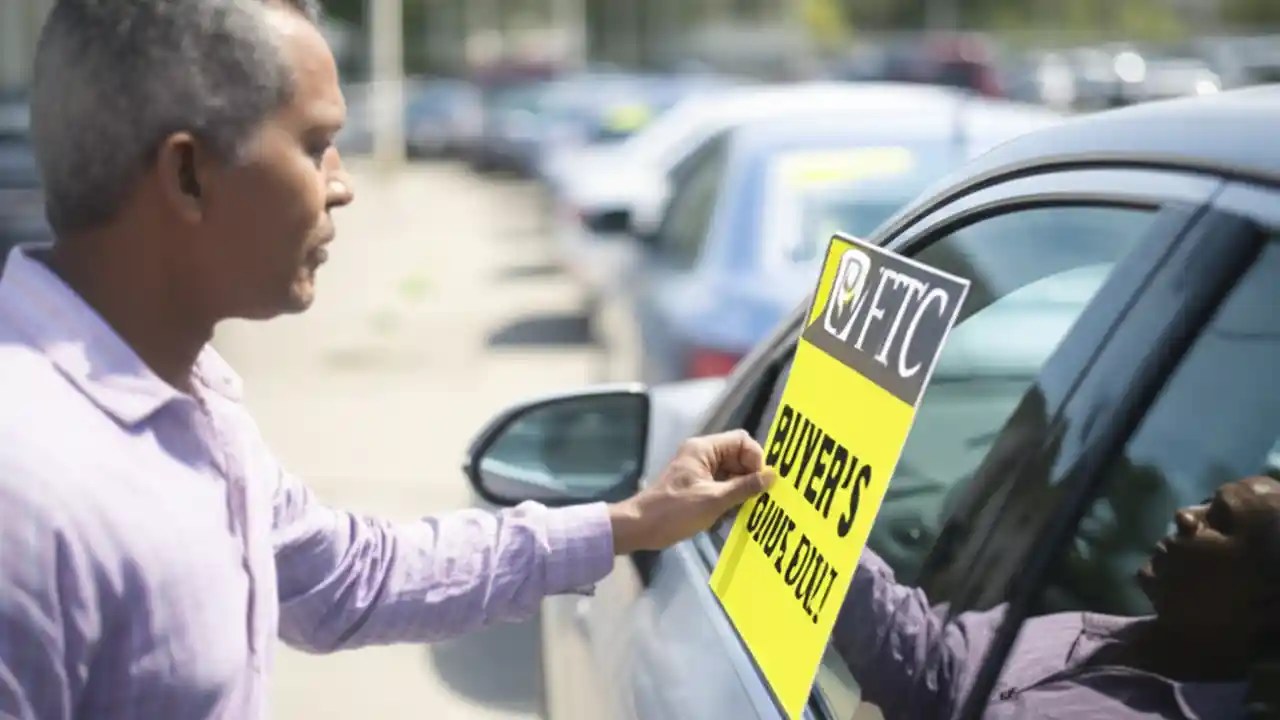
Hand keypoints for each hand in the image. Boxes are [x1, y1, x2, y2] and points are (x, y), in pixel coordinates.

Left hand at [608, 430, 774, 553]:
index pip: (741, 441)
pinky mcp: (697, 486)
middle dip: (750, 476)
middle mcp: (703, 454)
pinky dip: (730, 497)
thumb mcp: (714, 500)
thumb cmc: (675, 511)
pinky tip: (732, 514)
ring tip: (746, 508)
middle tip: (758, 499)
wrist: (641, 527)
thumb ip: (745, 487)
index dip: (755, 459)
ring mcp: (699, 470)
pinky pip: (722, 485)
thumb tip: (773, 476)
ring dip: (741, 490)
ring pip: (732, 473)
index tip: (760, 482)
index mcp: (704, 449)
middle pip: (739, 457)